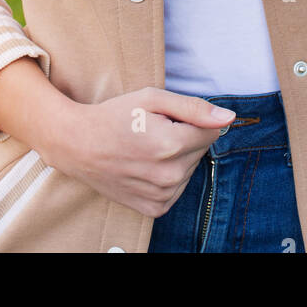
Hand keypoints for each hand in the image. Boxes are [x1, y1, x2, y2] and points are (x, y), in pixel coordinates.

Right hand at [48, 87, 235, 217]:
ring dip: (177, 157)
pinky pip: (177, 187)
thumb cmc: (114, 116)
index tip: (168, 117)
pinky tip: (146, 165)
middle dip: (185, 137)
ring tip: (147, 147)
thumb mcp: (152, 98)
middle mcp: (170, 176)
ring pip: (190, 169)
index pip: (212, 131)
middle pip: (201, 150)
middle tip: (153, 130)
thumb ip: (194, 108)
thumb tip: (229, 118)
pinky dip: (167, 175)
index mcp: (172, 145)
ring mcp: (162, 196)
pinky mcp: (155, 208)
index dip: (191, 119)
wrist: (78, 145)